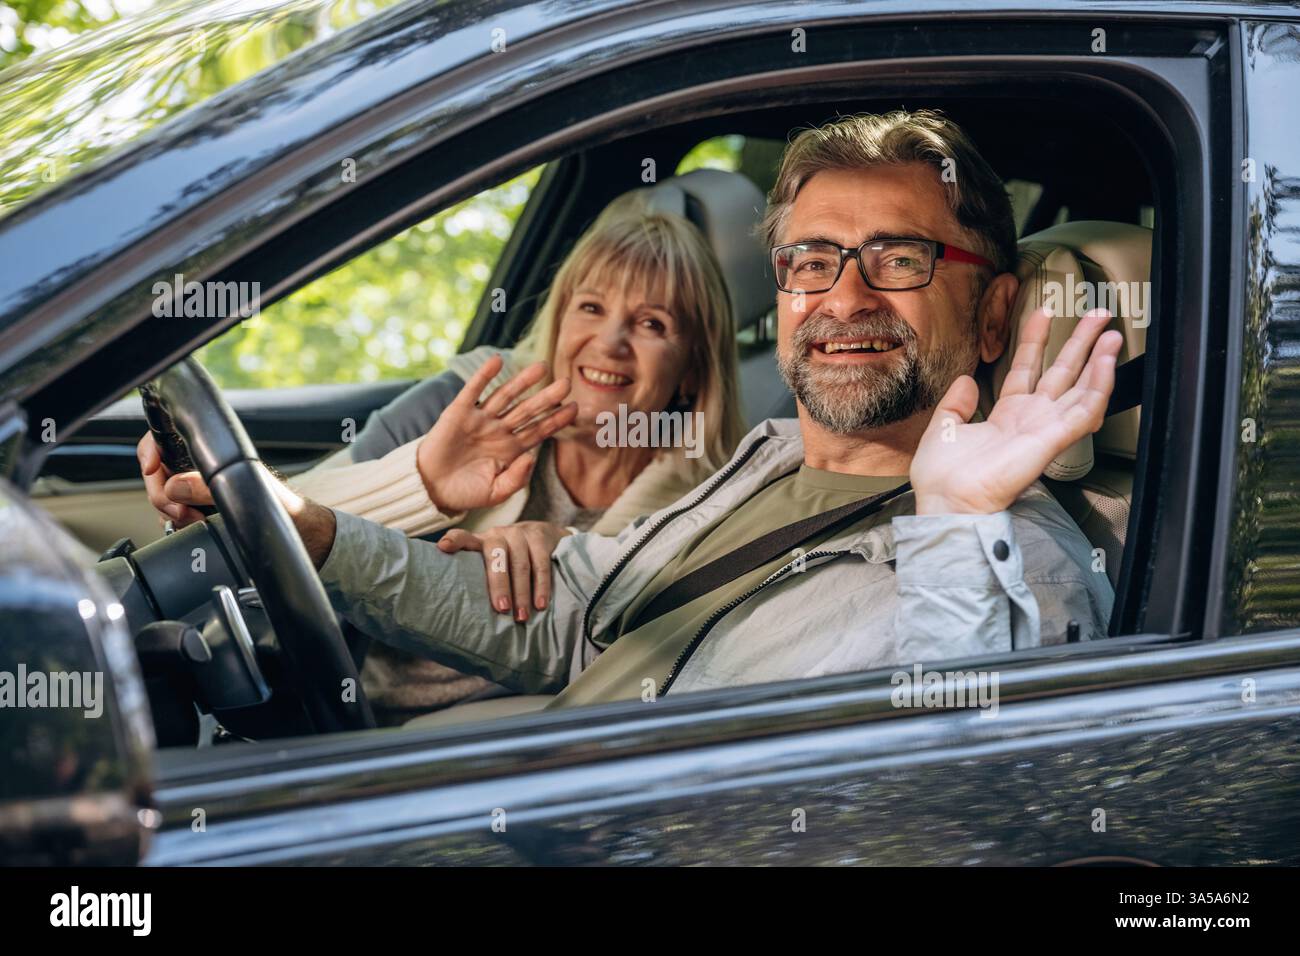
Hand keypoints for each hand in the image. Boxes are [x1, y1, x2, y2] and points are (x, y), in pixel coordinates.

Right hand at [137, 431, 337, 564]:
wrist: (300, 535)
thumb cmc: (285, 507)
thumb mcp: (248, 490)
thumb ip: (208, 485)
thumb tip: (173, 487)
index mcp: (214, 454)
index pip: (166, 439)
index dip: (151, 451)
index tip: (152, 470)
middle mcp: (201, 469)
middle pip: (156, 473)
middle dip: (162, 494)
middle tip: (183, 511)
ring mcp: (197, 492)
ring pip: (162, 497)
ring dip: (170, 512)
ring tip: (194, 520)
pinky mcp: (198, 514)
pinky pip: (171, 516)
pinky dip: (175, 524)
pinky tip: (193, 527)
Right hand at [416, 355, 577, 514]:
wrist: (430, 489)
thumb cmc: (464, 492)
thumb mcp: (495, 493)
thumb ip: (516, 478)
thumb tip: (532, 457)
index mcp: (511, 448)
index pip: (539, 430)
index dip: (556, 419)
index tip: (575, 409)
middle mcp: (499, 430)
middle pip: (527, 410)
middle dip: (547, 397)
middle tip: (567, 383)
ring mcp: (480, 420)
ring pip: (505, 396)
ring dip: (522, 381)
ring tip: (541, 367)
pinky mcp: (458, 413)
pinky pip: (473, 391)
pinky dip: (484, 375)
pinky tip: (497, 361)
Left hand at [437, 521, 573, 621]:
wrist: (543, 535)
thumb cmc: (509, 558)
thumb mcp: (491, 562)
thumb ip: (478, 575)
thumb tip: (463, 610)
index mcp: (481, 542)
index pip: (464, 537)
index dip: (455, 541)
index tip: (444, 548)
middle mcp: (498, 535)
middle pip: (496, 556)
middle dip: (499, 584)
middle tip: (502, 609)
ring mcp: (520, 534)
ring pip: (520, 563)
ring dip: (522, 592)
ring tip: (521, 616)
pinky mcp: (539, 536)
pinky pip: (540, 564)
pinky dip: (541, 586)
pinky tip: (541, 604)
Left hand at [910, 307, 1122, 515]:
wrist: (947, 501)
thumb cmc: (944, 477)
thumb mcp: (944, 428)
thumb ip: (956, 402)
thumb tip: (965, 379)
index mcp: (1006, 415)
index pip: (1027, 368)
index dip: (1036, 339)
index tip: (1044, 313)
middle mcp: (1030, 419)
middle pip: (1062, 372)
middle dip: (1081, 343)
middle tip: (1098, 316)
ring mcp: (1044, 428)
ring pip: (1081, 388)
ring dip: (1099, 360)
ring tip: (1112, 333)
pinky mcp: (1053, 439)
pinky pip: (1084, 410)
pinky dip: (1098, 386)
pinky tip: (1106, 362)